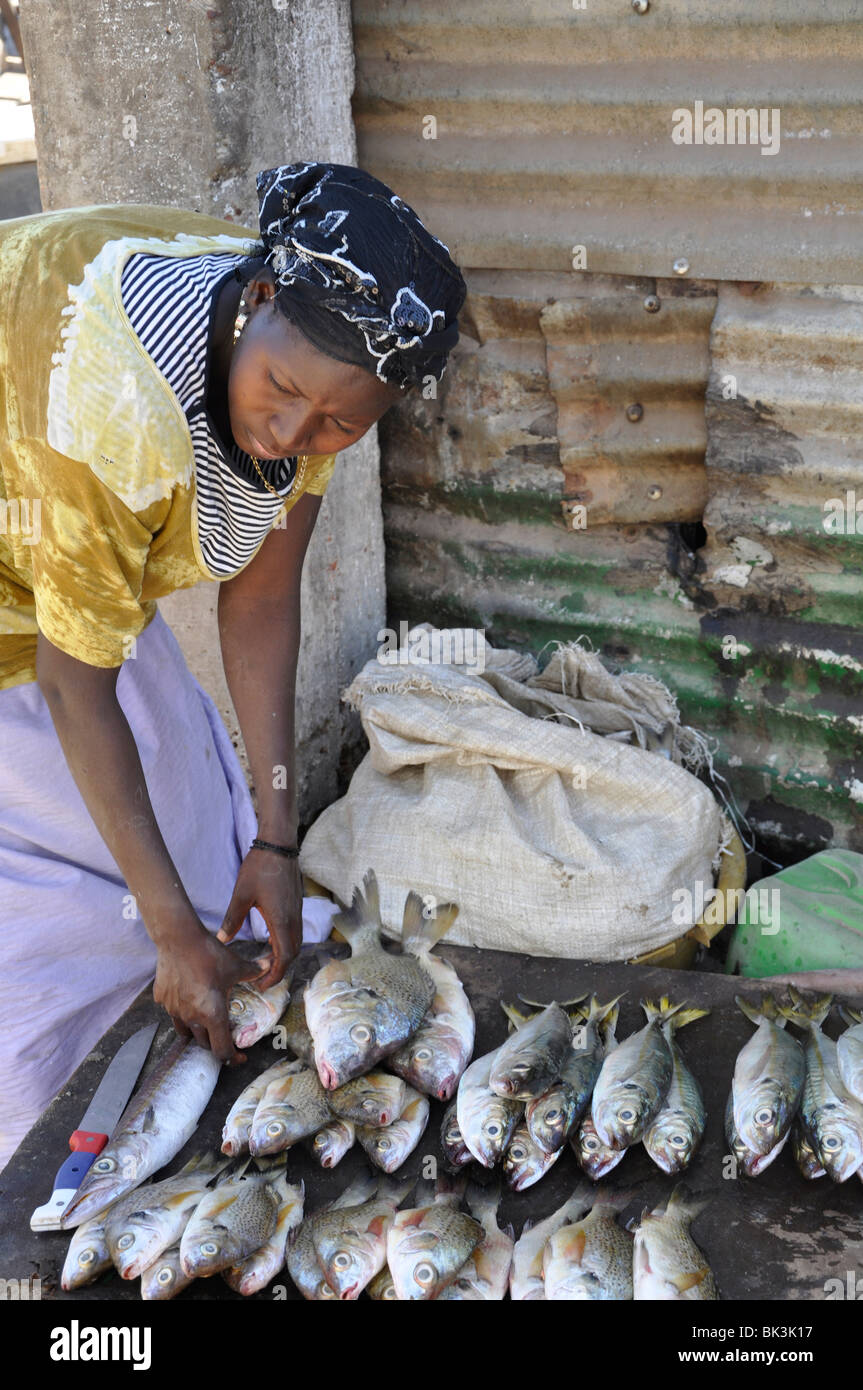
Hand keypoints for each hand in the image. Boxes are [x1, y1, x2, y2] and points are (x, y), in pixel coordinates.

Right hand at [153, 923, 264, 1064]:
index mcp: (212, 1015)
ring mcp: (174, 1010)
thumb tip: (271, 967)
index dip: (233, 1058)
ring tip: (206, 1021)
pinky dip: (183, 1012)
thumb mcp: (236, 966)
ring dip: (198, 1032)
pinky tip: (189, 998)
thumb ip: (255, 971)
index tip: (240, 1056)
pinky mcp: (162, 999)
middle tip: (226, 1034)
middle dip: (216, 1044)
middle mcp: (191, 1018)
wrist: (179, 939)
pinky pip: (173, 1012)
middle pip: (204, 1045)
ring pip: (186, 1032)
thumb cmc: (210, 954)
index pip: (222, 1051)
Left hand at [216, 848, 302, 991]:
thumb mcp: (241, 895)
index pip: (283, 958)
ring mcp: (297, 912)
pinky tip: (271, 943)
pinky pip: (295, 933)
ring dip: (283, 957)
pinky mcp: (296, 906)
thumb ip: (233, 919)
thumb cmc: (260, 868)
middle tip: (262, 980)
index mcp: (280, 921)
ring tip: (266, 965)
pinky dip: (285, 944)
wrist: (279, 846)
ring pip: (295, 944)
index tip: (262, 984)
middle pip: (292, 954)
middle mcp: (293, 920)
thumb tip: (221, 941)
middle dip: (279, 970)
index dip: (274, 975)